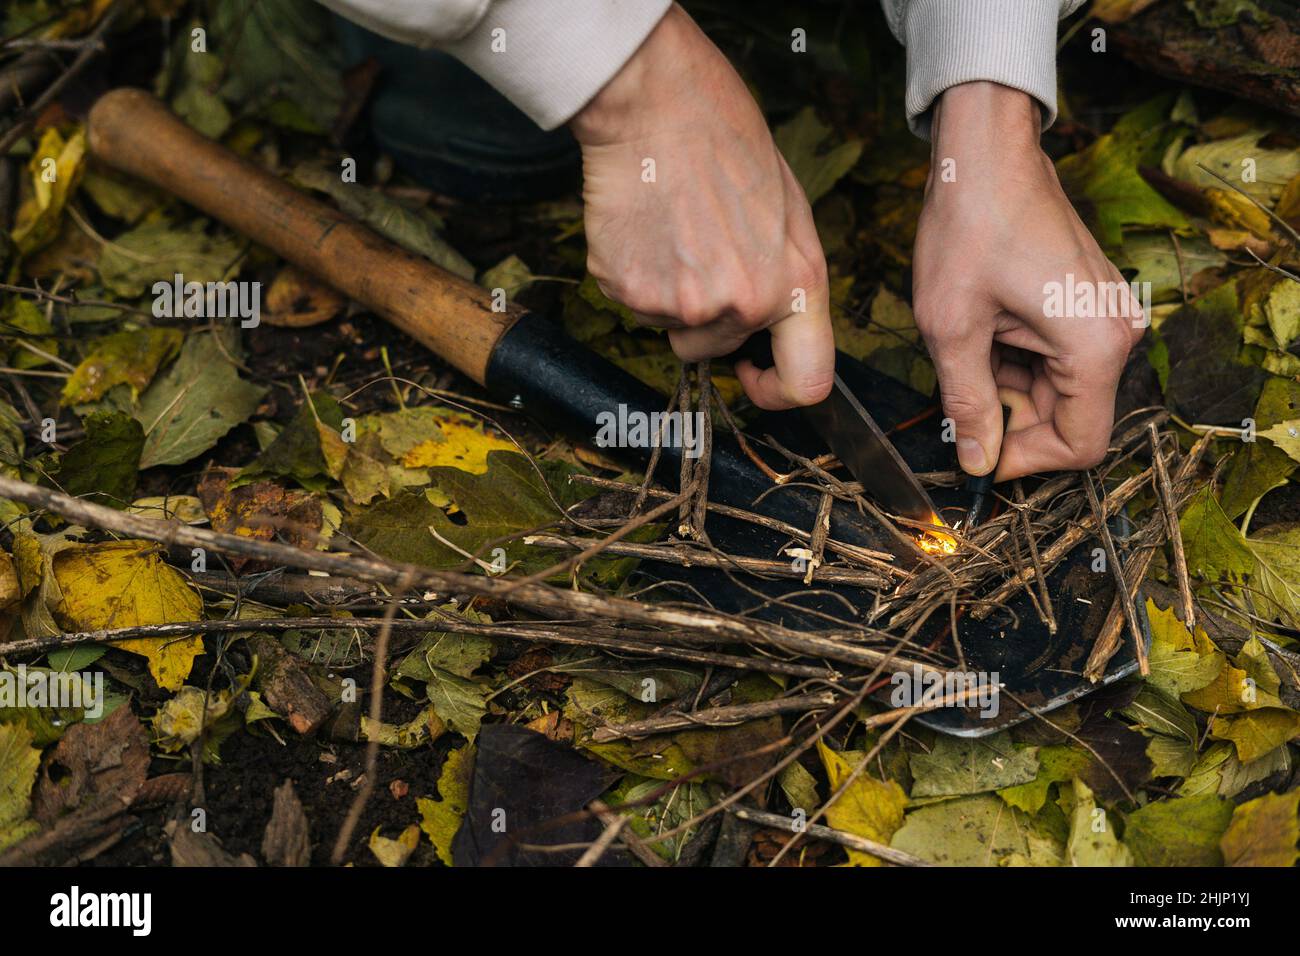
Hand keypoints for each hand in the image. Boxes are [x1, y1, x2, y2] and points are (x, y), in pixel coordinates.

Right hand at [569, 4, 832, 409]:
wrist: (656, 104)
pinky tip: (644, 225)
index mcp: (794, 284)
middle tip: (698, 249)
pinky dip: (632, 273)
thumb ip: (785, 275)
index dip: (777, 390)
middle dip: (706, 315)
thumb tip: (771, 321)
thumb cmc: (726, 140)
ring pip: (670, 325)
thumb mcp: (789, 210)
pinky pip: (631, 302)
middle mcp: (741, 305)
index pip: (808, 382)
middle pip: (716, 348)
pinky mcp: (629, 292)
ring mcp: (681, 304)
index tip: (754, 373)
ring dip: (667, 292)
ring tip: (672, 228)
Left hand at [912, 82, 1144, 480]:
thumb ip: (968, 405)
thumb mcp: (952, 329)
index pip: (1079, 445)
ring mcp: (1109, 314)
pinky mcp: (1091, 301)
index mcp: (1096, 346)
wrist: (987, 155)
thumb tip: (977, 462)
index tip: (976, 452)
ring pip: (1058, 388)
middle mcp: (1119, 333)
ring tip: (966, 345)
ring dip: (1008, 386)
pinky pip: (1059, 357)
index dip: (1023, 459)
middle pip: (1068, 417)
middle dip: (1009, 417)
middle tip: (957, 390)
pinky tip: (983, 329)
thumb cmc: (970, 228)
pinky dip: (1017, 360)